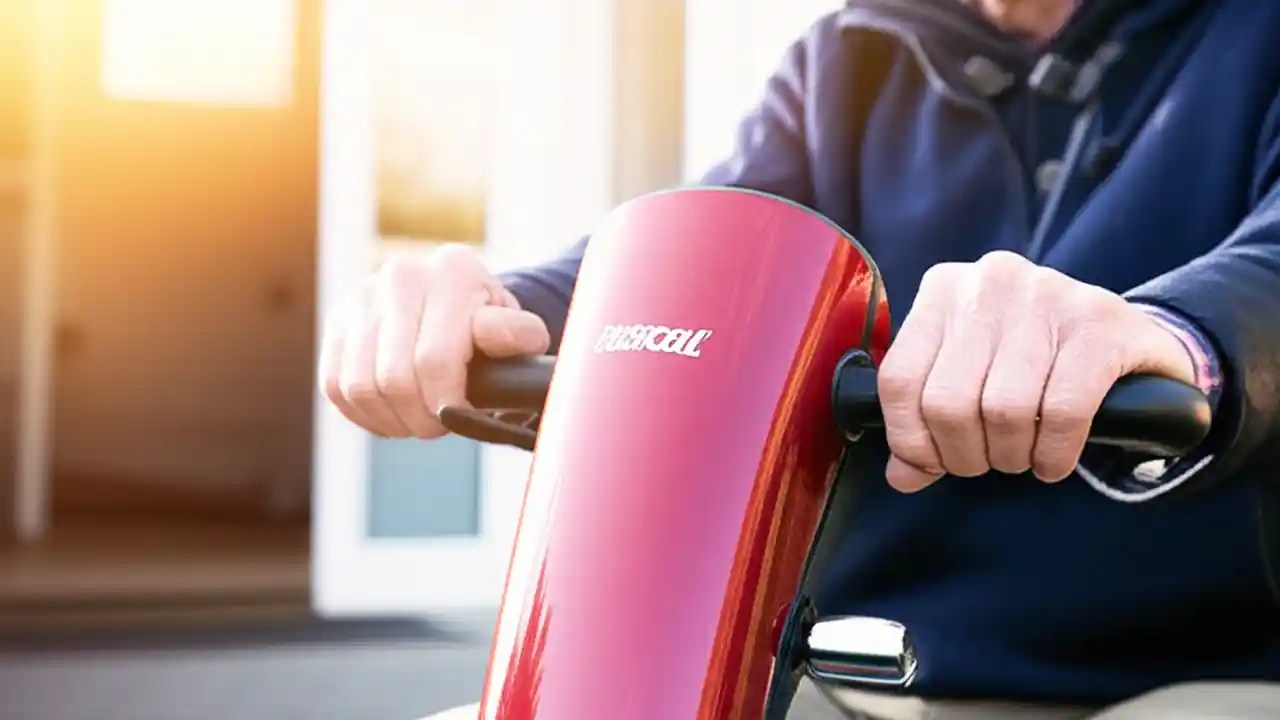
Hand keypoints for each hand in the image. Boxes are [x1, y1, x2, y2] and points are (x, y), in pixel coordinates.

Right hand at [318, 245, 550, 438]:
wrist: (453, 301)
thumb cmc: (487, 324)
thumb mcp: (512, 326)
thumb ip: (516, 334)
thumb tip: (525, 336)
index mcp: (452, 272)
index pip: (434, 360)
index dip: (446, 404)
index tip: (460, 416)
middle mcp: (402, 276)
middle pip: (394, 379)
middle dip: (419, 418)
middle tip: (437, 426)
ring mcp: (363, 296)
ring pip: (360, 386)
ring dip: (390, 419)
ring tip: (414, 421)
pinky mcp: (337, 320)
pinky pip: (334, 384)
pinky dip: (361, 413)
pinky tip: (389, 414)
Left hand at [877, 251, 1196, 491]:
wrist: (1130, 342)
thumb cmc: (1032, 364)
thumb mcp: (970, 380)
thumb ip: (926, 423)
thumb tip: (902, 476)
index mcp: (943, 288)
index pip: (899, 380)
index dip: (912, 439)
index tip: (936, 462)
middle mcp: (990, 281)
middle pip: (948, 402)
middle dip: (964, 454)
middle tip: (987, 461)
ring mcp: (1048, 294)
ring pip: (1003, 410)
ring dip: (1010, 456)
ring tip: (1022, 457)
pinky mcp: (1101, 322)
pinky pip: (1061, 412)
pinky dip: (1053, 453)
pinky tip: (1053, 461)